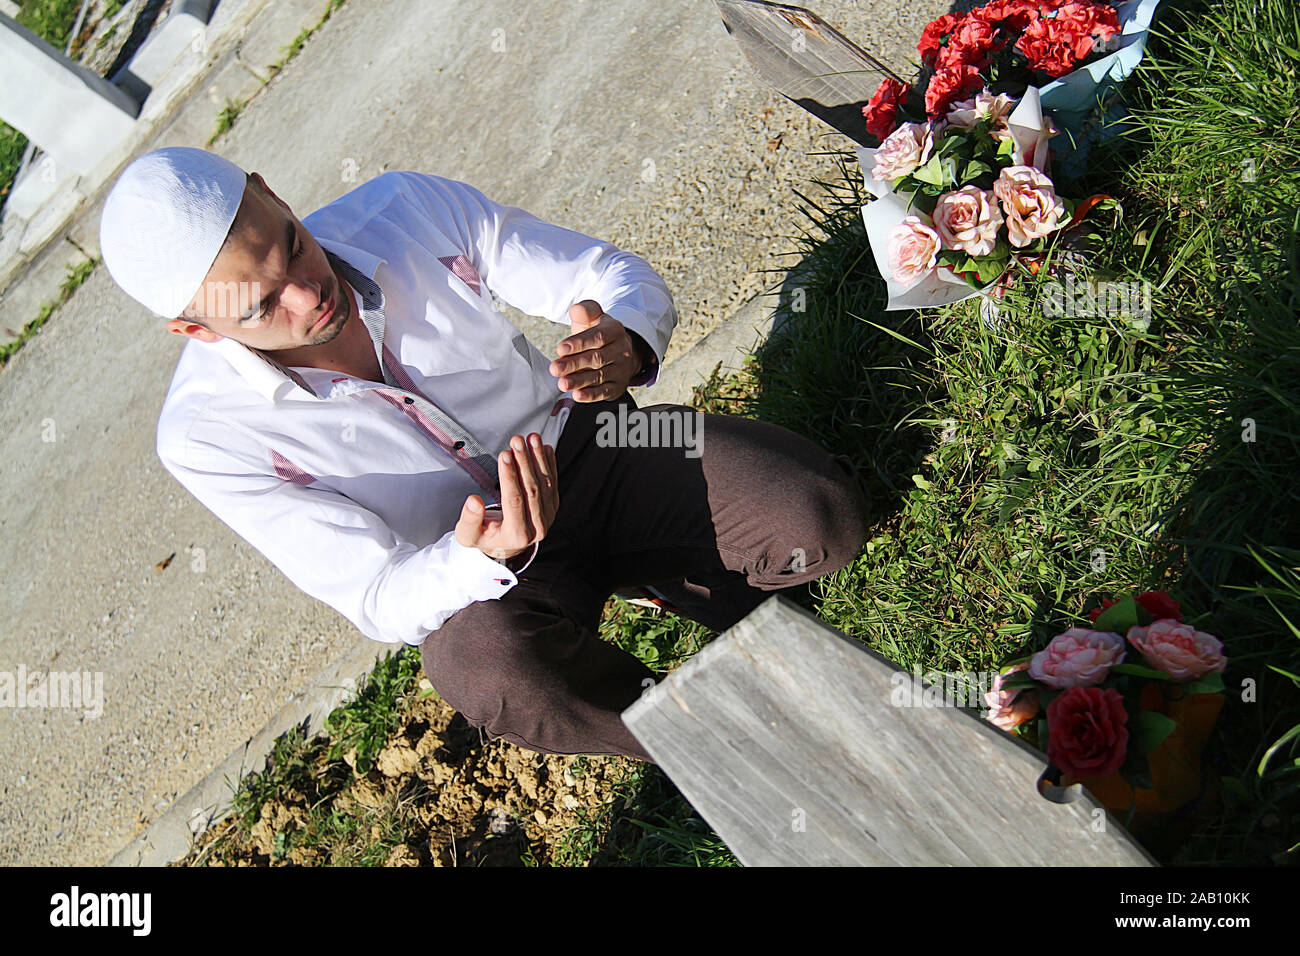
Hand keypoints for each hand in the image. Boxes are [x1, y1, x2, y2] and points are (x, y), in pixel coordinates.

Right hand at [454, 433, 557, 559]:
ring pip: (545, 483)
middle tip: (516, 441)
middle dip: (524, 462)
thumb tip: (473, 502)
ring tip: (531, 438)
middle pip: (532, 489)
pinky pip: (552, 482)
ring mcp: (548, 516)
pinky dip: (549, 463)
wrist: (506, 543)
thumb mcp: (468, 534)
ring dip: (538, 458)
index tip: (504, 456)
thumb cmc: (486, 536)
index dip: (509, 476)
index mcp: (516, 535)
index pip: (514, 501)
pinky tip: (544, 447)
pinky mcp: (552, 506)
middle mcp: (536, 528)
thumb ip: (469, 519)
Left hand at [549, 299, 643, 402]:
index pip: (598, 337)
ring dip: (579, 381)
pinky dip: (591, 395)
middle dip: (574, 364)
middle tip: (555, 368)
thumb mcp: (593, 317)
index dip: (579, 343)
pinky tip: (577, 395)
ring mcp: (621, 370)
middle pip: (597, 359)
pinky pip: (604, 392)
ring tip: (562, 383)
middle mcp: (622, 350)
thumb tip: (577, 310)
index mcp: (615, 330)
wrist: (617, 351)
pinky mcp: (617, 387)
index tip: (560, 349)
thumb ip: (585, 311)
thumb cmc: (598, 333)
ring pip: (599, 377)